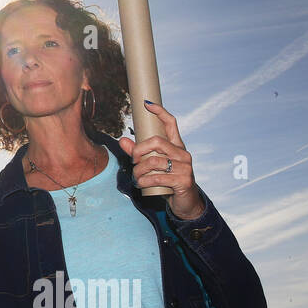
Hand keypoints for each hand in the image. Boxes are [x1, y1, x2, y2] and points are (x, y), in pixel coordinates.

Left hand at [119, 101, 204, 219]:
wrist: (186, 203)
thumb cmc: (168, 181)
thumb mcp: (154, 166)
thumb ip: (138, 153)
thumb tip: (122, 140)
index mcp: (177, 146)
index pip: (171, 123)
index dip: (160, 112)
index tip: (147, 104)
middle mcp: (182, 154)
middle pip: (157, 141)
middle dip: (139, 150)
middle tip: (133, 160)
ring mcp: (185, 167)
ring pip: (154, 161)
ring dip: (139, 170)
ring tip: (136, 177)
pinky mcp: (183, 180)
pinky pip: (157, 178)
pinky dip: (144, 181)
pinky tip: (140, 184)